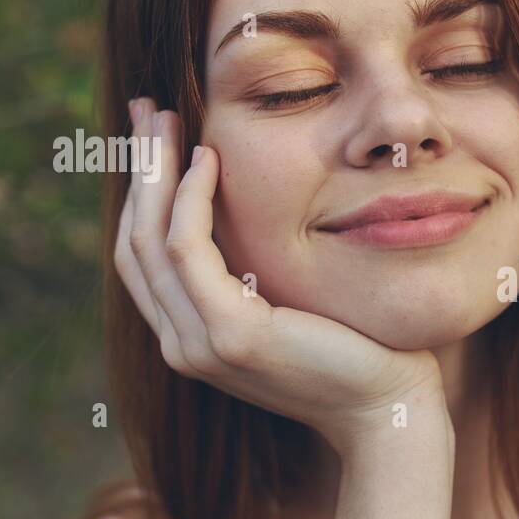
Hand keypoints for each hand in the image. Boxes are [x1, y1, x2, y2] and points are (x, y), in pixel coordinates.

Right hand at [115, 98, 448, 452]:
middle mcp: (182, 345)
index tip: (152, 136)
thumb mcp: (289, 308)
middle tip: (145, 110)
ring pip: (150, 240)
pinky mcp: (230, 334)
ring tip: (166, 118)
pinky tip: (206, 159)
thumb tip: (242, 220)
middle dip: (137, 171)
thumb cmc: (354, 353)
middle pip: (134, 243)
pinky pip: (189, 249)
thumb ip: (253, 279)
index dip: (140, 193)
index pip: (143, 257)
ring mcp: (200, 344)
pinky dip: (191, 199)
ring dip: (154, 171)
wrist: (385, 408)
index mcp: (191, 338)